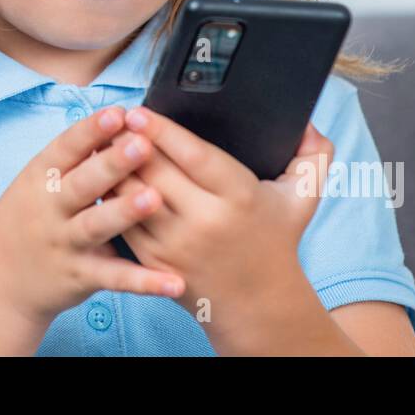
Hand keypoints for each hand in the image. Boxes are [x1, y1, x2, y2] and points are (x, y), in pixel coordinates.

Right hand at [0, 106, 187, 326]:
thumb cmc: (28, 219)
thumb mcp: (36, 183)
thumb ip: (73, 156)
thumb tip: (118, 117)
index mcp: (41, 178)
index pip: (66, 148)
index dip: (92, 130)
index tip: (118, 113)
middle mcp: (50, 209)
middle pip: (83, 183)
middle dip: (113, 163)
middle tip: (143, 144)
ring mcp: (64, 243)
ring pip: (96, 226)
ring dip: (125, 212)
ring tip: (154, 199)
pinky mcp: (80, 276)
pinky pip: (114, 278)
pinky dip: (144, 282)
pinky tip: (173, 281)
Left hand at [107, 106, 333, 325]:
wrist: (257, 303)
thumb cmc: (276, 240)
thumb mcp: (303, 198)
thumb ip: (314, 156)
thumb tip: (308, 122)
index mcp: (239, 197)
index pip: (193, 156)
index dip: (163, 131)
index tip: (140, 111)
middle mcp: (205, 222)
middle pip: (155, 172)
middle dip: (128, 142)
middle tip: (112, 118)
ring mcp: (175, 244)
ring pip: (131, 197)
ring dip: (112, 168)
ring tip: (101, 141)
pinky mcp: (153, 261)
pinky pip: (122, 223)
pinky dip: (109, 197)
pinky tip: (101, 176)